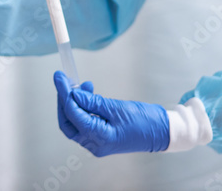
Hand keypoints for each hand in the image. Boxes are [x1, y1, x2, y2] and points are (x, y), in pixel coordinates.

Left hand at [54, 71, 169, 155]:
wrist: (162, 132)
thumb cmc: (144, 120)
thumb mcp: (116, 107)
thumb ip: (92, 102)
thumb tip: (72, 93)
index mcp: (99, 138)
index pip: (72, 114)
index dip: (64, 93)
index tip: (59, 76)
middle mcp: (94, 144)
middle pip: (68, 121)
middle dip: (64, 100)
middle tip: (66, 80)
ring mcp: (97, 143)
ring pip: (75, 122)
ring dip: (74, 102)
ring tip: (85, 84)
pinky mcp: (101, 137)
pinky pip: (84, 122)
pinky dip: (83, 108)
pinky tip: (88, 95)